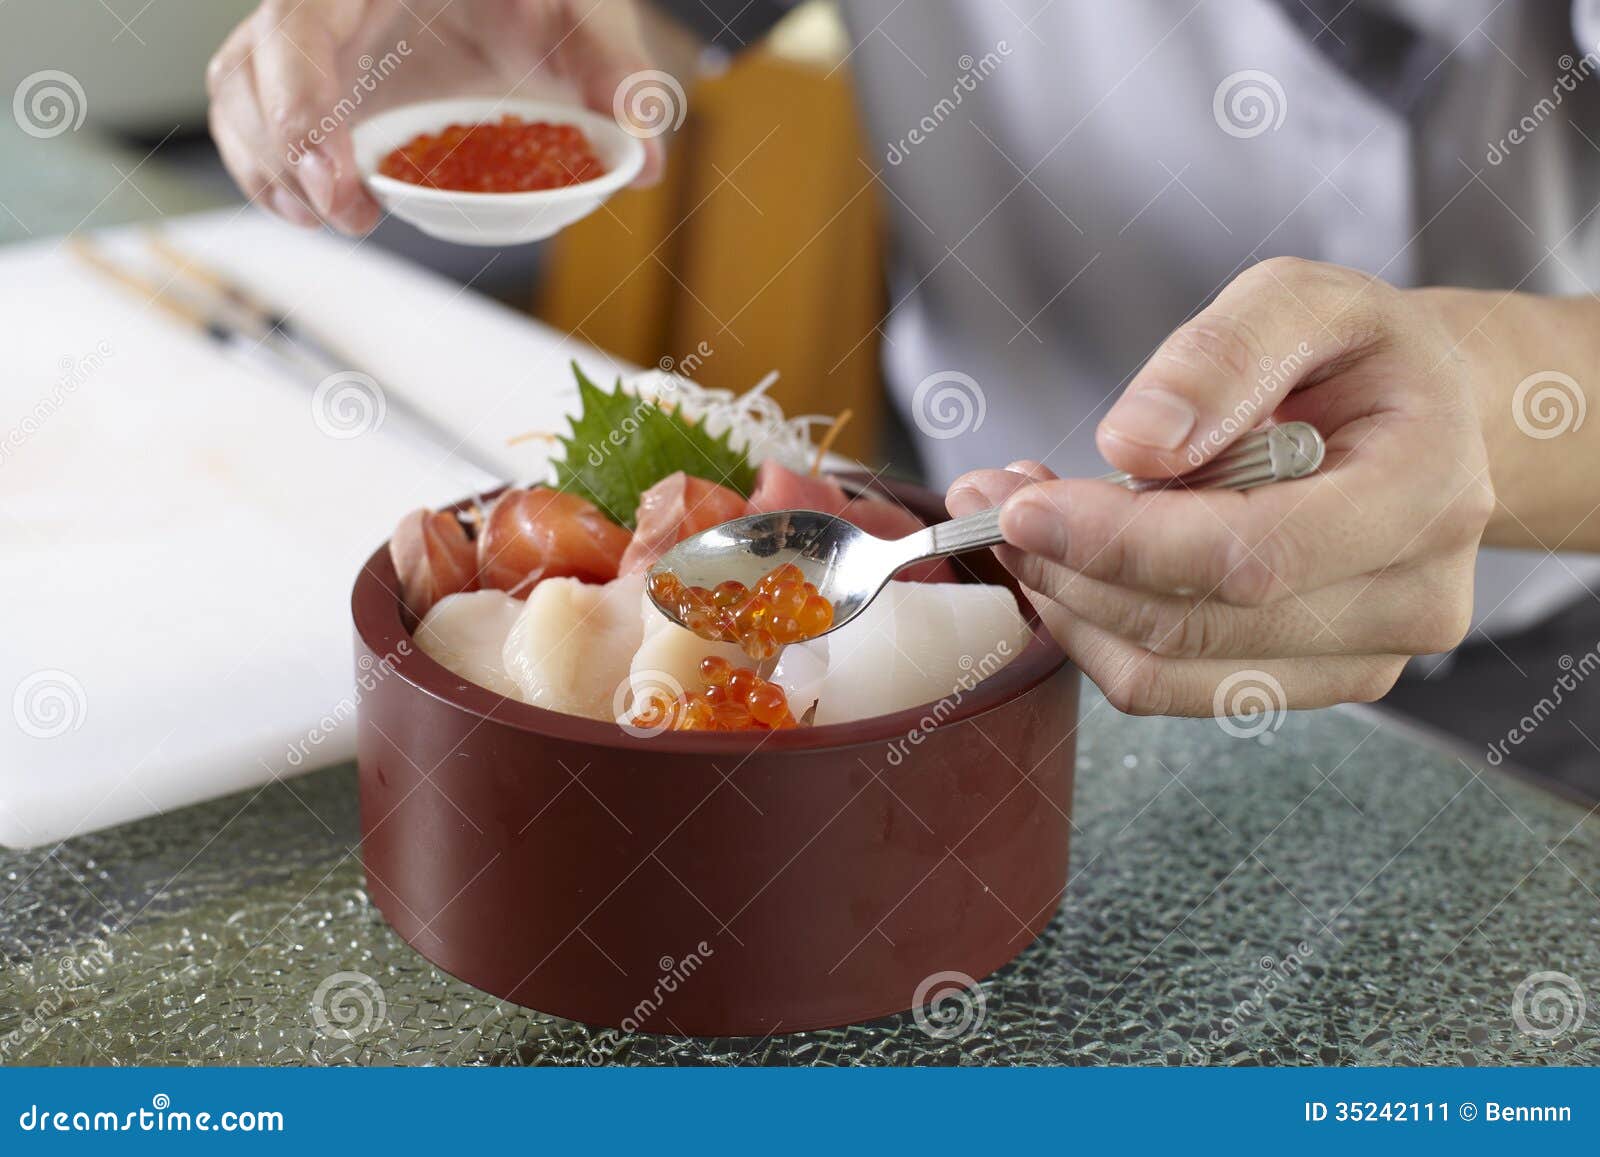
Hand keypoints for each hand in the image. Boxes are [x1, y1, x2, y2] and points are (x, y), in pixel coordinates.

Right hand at [207, 0, 665, 232]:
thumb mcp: (586, 15)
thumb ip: (616, 73)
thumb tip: (648, 153)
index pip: (302, 22)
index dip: (300, 100)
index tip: (335, 177)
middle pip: (252, 62)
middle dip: (281, 150)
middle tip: (345, 216)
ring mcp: (309, 30)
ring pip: (236, 88)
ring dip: (266, 165)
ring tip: (330, 218)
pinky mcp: (307, 67)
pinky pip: (250, 109)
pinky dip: (268, 165)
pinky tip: (318, 206)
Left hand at [947, 257, 1497, 716]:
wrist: (1424, 419)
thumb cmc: (1362, 356)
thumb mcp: (1303, 301)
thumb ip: (1220, 356)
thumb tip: (1134, 445)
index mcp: (1424, 492)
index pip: (1252, 555)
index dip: (1121, 541)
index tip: (1021, 504)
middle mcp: (1411, 599)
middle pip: (1194, 623)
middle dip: (1067, 563)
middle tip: (991, 498)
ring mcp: (1364, 658)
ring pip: (1164, 670)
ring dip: (1066, 600)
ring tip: (1022, 518)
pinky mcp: (1308, 682)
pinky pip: (1166, 684)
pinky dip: (1093, 627)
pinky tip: (1069, 560)